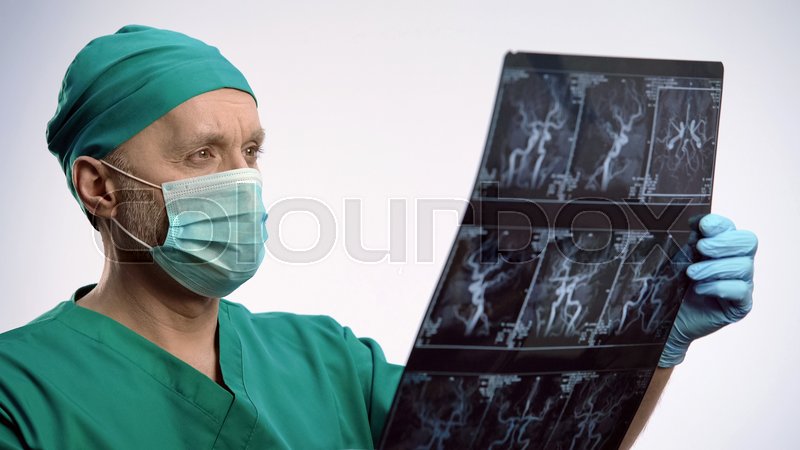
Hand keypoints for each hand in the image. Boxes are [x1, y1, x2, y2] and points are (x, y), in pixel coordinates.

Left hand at [658, 214, 756, 367]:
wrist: (666, 319)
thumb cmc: (672, 285)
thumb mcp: (677, 259)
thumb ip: (689, 241)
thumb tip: (696, 222)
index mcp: (722, 246)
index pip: (731, 227)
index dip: (719, 224)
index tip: (701, 226)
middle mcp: (737, 261)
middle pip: (748, 241)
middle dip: (723, 243)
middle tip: (701, 248)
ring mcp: (742, 283)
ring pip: (743, 266)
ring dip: (715, 267)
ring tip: (692, 274)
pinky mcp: (741, 304)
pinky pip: (741, 290)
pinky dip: (719, 287)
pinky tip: (700, 290)